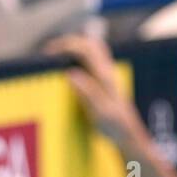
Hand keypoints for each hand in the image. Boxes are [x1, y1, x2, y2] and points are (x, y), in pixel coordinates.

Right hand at [45, 34, 149, 150]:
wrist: (127, 133)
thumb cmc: (114, 125)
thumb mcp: (100, 111)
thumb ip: (87, 91)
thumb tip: (71, 73)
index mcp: (104, 75)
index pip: (86, 49)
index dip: (66, 45)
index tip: (49, 52)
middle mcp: (107, 70)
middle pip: (90, 44)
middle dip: (69, 43)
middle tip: (50, 51)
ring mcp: (107, 74)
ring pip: (93, 49)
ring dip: (75, 48)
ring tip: (57, 55)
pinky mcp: (104, 80)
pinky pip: (92, 60)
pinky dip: (79, 56)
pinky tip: (68, 66)